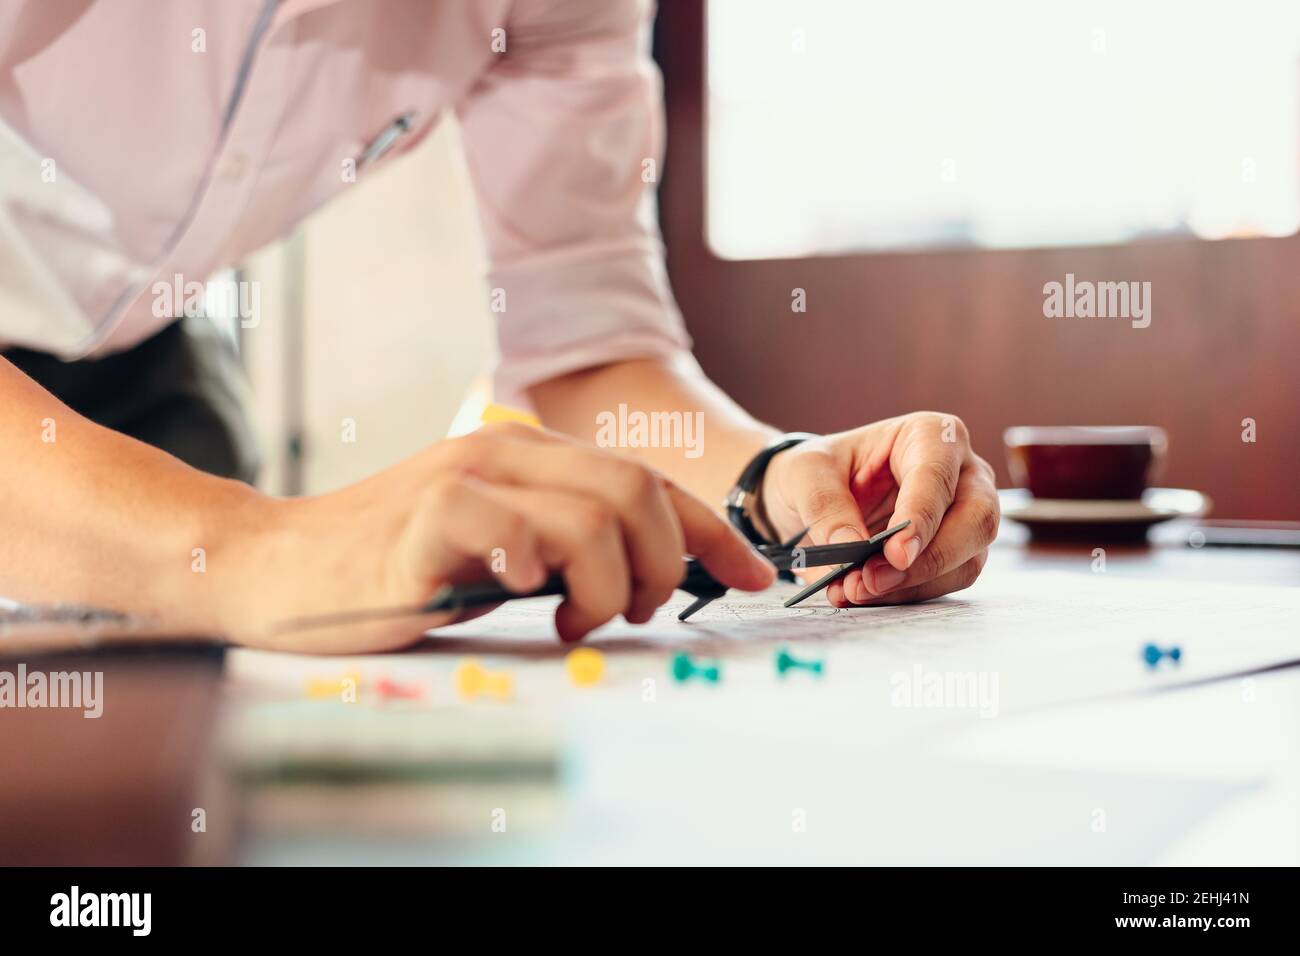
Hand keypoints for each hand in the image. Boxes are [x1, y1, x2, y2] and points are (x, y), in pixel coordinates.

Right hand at [218, 422, 774, 651]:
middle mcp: (505, 451)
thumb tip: (662, 574)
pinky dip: (539, 569)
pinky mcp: (425, 519)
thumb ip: (567, 543)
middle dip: (668, 563)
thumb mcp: (498, 546)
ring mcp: (465, 478)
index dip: (714, 532)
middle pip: (639, 490)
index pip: (649, 479)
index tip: (754, 576)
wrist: (276, 563)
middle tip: (637, 611)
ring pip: (597, 517)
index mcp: (531, 453)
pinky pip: (516, 535)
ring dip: (611, 584)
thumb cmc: (395, 565)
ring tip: (577, 619)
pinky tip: (524, 596)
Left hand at [758, 413, 998, 605]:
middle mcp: (961, 473)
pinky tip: (869, 594)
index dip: (921, 518)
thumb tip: (851, 548)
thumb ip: (825, 505)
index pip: (938, 476)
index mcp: (931, 435)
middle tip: (872, 580)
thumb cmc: (820, 469)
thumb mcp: (805, 473)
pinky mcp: (956, 553)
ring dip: (913, 585)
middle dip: (927, 560)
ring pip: (967, 559)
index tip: (895, 554)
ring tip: (858, 590)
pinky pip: (947, 582)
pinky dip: (907, 595)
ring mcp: (966, 515)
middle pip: (976, 520)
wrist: (813, 494)